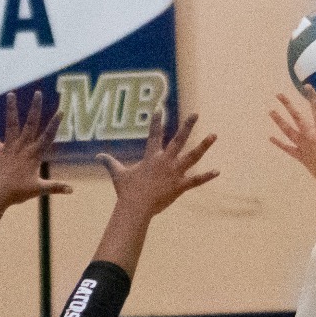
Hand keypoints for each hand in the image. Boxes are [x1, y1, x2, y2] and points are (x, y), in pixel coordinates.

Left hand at [0, 89, 70, 206]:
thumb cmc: (18, 192)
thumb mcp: (39, 189)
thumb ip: (56, 187)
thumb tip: (72, 190)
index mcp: (34, 155)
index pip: (47, 136)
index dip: (54, 124)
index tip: (60, 111)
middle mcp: (22, 147)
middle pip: (30, 124)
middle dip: (35, 108)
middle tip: (38, 93)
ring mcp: (8, 148)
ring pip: (11, 124)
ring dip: (11, 109)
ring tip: (11, 94)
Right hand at [101, 112, 218, 216]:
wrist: (135, 208)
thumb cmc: (126, 191)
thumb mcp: (118, 174)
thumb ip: (109, 162)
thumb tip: (97, 156)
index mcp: (151, 157)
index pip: (154, 134)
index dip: (156, 121)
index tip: (160, 108)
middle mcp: (165, 161)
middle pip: (179, 139)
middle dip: (187, 125)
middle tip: (196, 113)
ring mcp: (174, 173)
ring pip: (192, 156)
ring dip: (203, 145)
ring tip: (214, 135)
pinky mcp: (180, 186)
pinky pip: (196, 180)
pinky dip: (206, 176)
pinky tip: (217, 171)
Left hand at [269, 86, 315, 193]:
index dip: (312, 97)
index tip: (307, 86)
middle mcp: (310, 138)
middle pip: (296, 118)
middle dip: (287, 105)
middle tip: (278, 94)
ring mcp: (303, 147)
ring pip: (288, 131)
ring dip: (279, 121)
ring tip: (270, 111)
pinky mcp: (301, 156)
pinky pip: (288, 148)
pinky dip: (280, 143)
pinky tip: (271, 137)